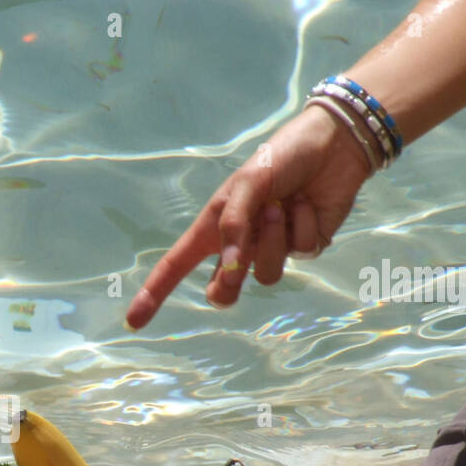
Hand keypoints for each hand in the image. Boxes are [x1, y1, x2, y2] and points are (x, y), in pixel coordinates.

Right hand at [126, 105, 373, 327]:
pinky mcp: (305, 248)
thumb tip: (231, 268)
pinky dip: (303, 225)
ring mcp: (272, 249)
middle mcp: (239, 245)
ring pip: (266, 274)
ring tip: (282, 205)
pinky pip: (299, 253)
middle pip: (223, 291)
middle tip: (238, 261)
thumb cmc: (281, 157)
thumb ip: (233, 224)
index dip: (153, 294)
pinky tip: (307, 204)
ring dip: (274, 238)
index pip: (175, 267)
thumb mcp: (247, 183)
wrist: (332, 144)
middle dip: (230, 283)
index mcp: (213, 228)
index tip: (133, 321)